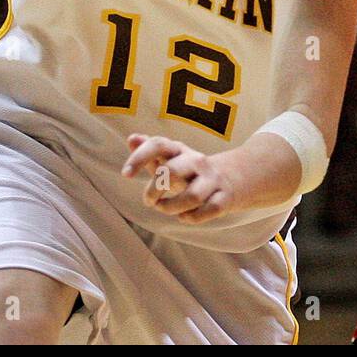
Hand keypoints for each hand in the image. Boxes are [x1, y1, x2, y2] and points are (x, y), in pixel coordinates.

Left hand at [121, 134, 237, 223]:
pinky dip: (192, 217)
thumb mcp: (169, 159)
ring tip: (164, 208)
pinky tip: (184, 216)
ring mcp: (212, 179)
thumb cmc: (188, 171)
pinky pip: (210, 210)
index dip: (139, 157)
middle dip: (154, 190)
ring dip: (172, 208)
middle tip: (149, 201)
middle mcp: (196, 161)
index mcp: (179, 150)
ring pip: (192, 196)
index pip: (158, 144)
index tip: (125, 174)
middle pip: (172, 171)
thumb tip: (132, 139)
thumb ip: (149, 150)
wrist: (230, 178)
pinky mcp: (224, 197)